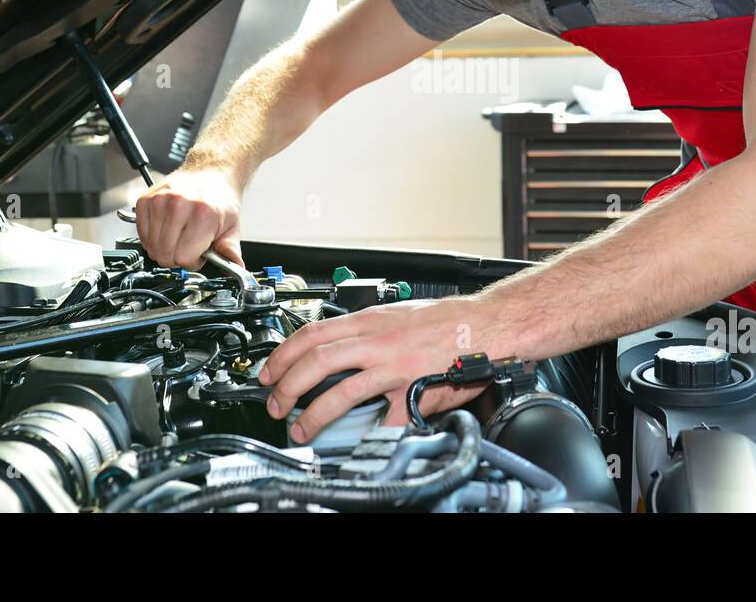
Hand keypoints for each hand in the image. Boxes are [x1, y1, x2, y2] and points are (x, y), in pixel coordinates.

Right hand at [134, 165, 246, 269]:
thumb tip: (235, 268)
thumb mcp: (232, 227)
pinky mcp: (146, 200)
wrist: (211, 172)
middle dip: (177, 258)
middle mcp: (179, 206)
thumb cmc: (220, 198)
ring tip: (179, 235)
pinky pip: (141, 234)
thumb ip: (230, 251)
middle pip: (164, 255)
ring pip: (151, 247)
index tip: (198, 254)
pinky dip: (152, 238)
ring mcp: (159, 201)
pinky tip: (167, 229)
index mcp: (203, 215)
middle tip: (188, 246)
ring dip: (164, 248)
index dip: (192, 262)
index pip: (183, 258)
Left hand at [257, 298, 503, 443]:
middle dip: (287, 386)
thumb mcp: (397, 314)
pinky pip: (386, 418)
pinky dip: (371, 431)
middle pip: (316, 362)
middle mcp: (378, 341)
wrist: (487, 324)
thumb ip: (367, 331)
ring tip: (302, 430)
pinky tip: (360, 441)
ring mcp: (394, 366)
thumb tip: (336, 348)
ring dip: (314, 414)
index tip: (268, 371)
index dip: (283, 354)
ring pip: (341, 391)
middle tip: (276, 404)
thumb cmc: (447, 321)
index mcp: (370, 321)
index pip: (312, 333)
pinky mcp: (414, 391)